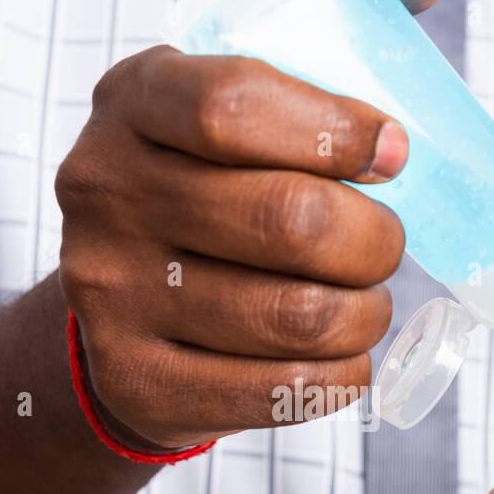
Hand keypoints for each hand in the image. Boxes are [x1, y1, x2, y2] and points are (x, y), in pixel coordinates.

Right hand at [55, 43, 404, 450]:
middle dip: (373, 240)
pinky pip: (284, 389)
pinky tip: (340, 358)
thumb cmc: (196, 201)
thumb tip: (388, 153)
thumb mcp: (214, 129)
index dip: (335, 132)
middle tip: (381, 249)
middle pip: (289, 218)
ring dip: (364, 315)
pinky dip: (342, 375)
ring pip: (299, 315)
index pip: (234, 105)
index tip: (388, 158)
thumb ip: (291, 118)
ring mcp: (114, 296)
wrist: (105, 315)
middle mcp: (107, 196)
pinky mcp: (139, 383)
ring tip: (362, 307)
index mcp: (133, 104)